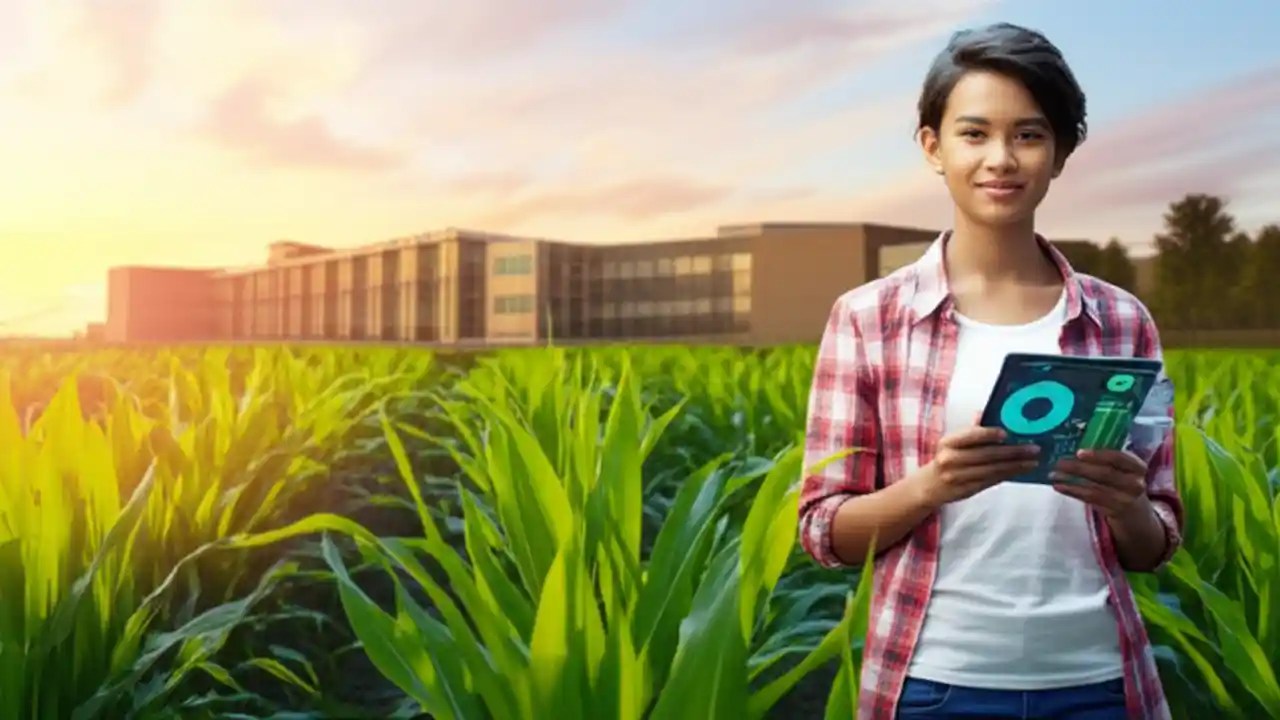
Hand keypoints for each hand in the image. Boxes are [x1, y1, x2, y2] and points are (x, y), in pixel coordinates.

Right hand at [917, 423, 1040, 507]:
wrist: (930, 485)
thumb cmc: (946, 458)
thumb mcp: (952, 442)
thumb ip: (970, 430)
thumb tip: (985, 413)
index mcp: (947, 442)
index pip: (970, 436)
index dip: (989, 434)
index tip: (1007, 433)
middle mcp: (950, 459)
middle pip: (986, 455)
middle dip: (1012, 452)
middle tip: (1033, 449)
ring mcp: (957, 477)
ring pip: (992, 470)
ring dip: (1015, 465)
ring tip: (1033, 461)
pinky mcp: (966, 490)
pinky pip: (991, 481)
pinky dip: (1008, 475)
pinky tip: (1020, 470)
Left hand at [1051, 449, 1149, 519]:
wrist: (1135, 512)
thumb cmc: (1122, 482)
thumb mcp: (1121, 468)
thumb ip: (1104, 457)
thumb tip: (1073, 443)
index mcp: (1137, 466)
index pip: (1118, 458)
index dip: (1098, 455)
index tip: (1078, 452)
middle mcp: (1135, 483)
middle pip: (1104, 474)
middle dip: (1079, 468)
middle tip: (1058, 462)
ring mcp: (1125, 499)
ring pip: (1095, 488)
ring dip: (1071, 481)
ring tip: (1053, 475)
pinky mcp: (1114, 511)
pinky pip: (1090, 499)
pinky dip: (1072, 491)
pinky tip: (1059, 486)